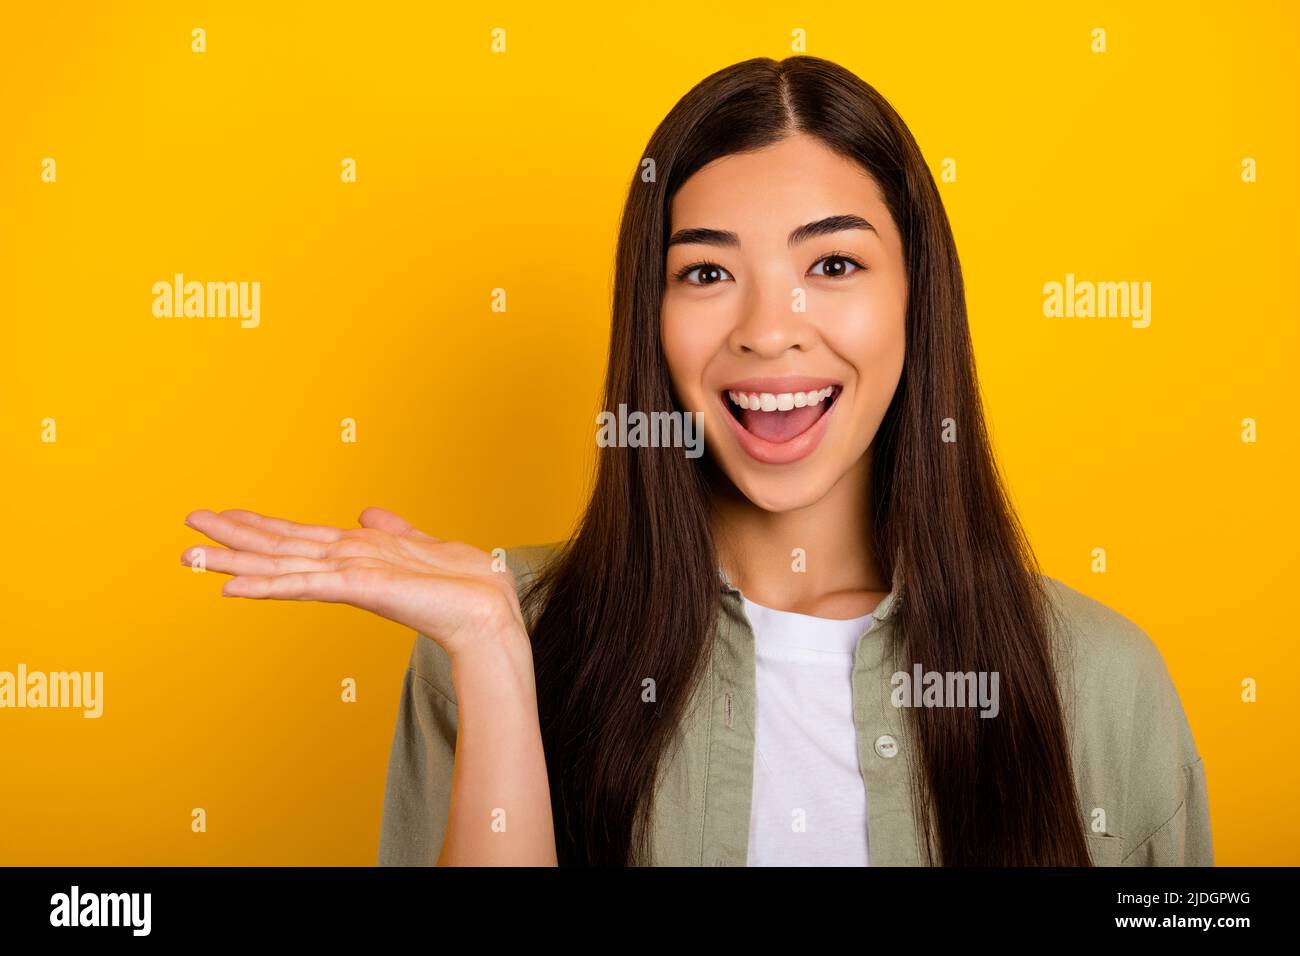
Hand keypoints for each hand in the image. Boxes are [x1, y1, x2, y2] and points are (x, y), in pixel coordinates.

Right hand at [179, 506, 526, 659]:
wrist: (486, 610)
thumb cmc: (460, 583)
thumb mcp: (421, 542)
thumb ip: (392, 530)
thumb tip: (367, 513)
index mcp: (355, 554)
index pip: (297, 537)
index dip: (259, 526)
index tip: (225, 515)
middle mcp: (344, 566)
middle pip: (277, 549)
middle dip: (232, 538)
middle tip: (186, 527)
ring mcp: (347, 578)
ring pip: (280, 565)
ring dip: (235, 560)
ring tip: (192, 553)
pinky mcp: (357, 589)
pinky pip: (303, 585)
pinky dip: (268, 585)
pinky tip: (233, 586)